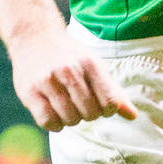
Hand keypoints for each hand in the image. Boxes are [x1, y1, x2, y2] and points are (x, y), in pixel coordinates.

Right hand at [10, 31, 136, 131]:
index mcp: (90, 63)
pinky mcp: (29, 92)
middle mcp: (69, 70)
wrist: (34, 38)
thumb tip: (133, 116)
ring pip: (69, 119)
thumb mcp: (93, 66)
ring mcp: (47, 81)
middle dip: (89, 115)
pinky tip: (56, 115)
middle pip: (90, 113)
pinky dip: (55, 125)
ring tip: (68, 108)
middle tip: (81, 105)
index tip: (101, 105)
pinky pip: (47, 121)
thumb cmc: (69, 56)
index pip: (110, 102)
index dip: (108, 110)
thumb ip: (113, 91)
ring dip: (71, 120)